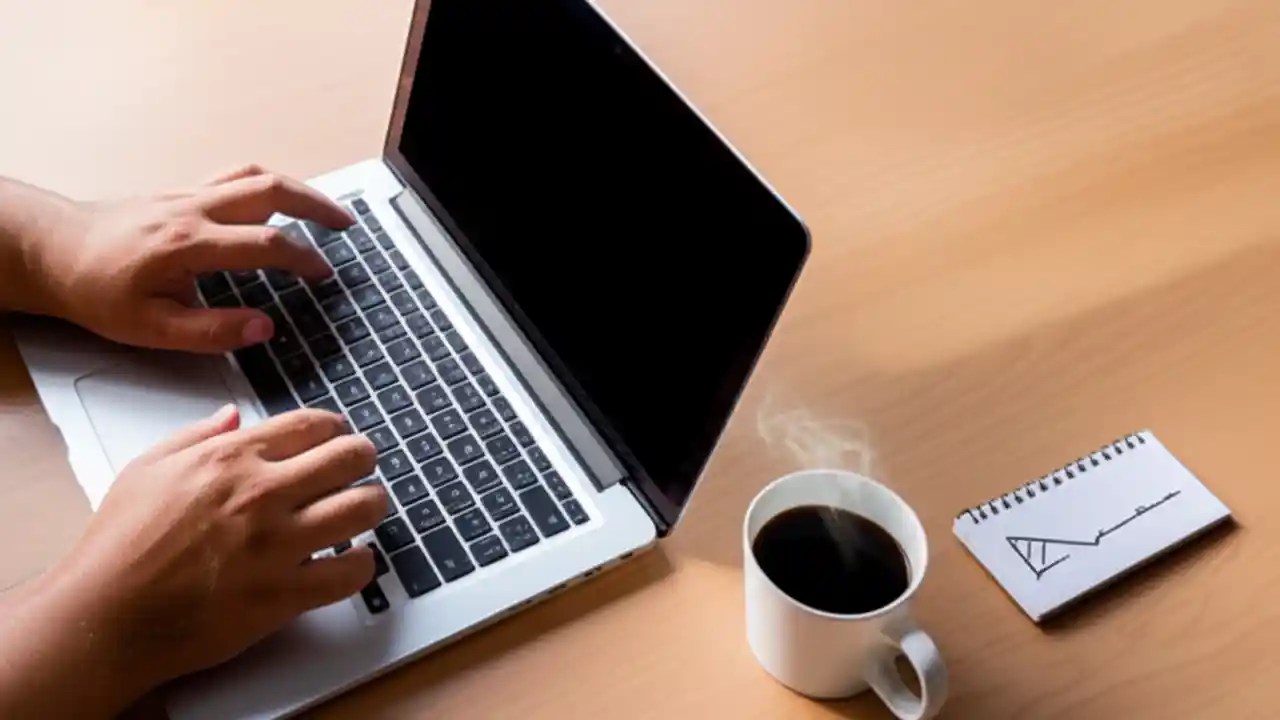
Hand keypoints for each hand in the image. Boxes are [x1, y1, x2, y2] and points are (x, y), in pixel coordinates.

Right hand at [0, 407, 383, 715]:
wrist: (104, 614)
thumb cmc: (118, 547)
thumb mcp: (147, 469)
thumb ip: (197, 436)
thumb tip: (233, 416)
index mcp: (231, 458)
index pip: (311, 424)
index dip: (335, 428)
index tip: (339, 436)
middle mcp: (262, 494)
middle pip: (350, 457)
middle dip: (364, 458)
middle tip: (362, 467)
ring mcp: (277, 545)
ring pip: (363, 507)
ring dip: (373, 503)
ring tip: (367, 507)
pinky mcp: (285, 594)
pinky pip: (351, 572)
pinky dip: (361, 563)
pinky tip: (353, 559)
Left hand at [17, 165, 351, 351]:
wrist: (53, 251)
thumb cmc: (96, 290)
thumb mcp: (151, 329)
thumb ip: (211, 331)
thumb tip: (262, 327)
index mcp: (191, 244)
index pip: (267, 245)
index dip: (305, 260)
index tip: (325, 275)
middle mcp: (193, 210)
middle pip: (271, 191)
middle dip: (316, 206)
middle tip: (346, 224)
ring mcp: (187, 194)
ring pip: (255, 176)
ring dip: (297, 189)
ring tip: (324, 208)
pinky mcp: (180, 191)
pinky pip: (233, 176)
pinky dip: (265, 184)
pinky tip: (276, 199)